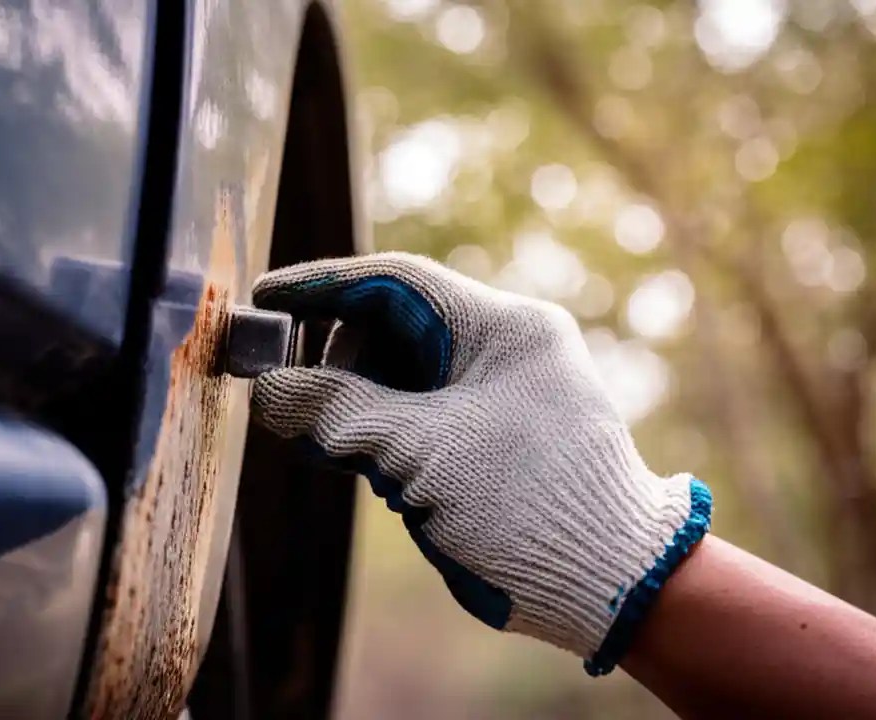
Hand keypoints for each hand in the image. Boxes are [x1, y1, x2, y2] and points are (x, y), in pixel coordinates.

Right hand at [250, 252, 710, 674]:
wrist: (610, 582)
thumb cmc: (529, 505)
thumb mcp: (423, 453)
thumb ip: (339, 413)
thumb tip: (267, 390)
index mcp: (501, 328)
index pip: (395, 283)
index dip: (322, 286)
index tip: (265, 295)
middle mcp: (499, 348)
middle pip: (389, 330)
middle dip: (334, 361)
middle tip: (287, 397)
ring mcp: (492, 392)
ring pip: (393, 377)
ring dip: (351, 406)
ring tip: (322, 444)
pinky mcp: (482, 434)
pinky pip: (411, 415)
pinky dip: (374, 434)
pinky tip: (349, 459)